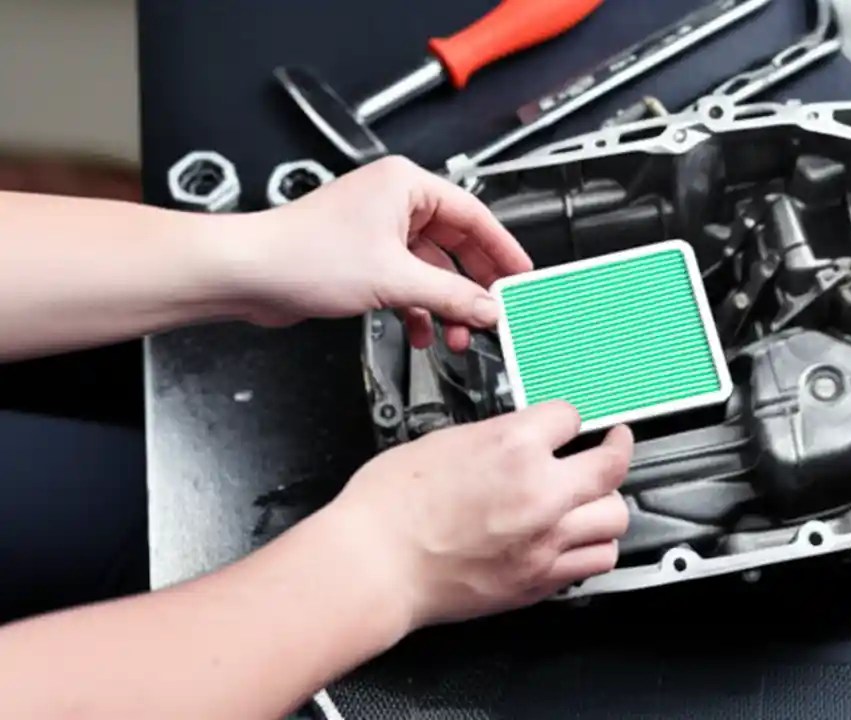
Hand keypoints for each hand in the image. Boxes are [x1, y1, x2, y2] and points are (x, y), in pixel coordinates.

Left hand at [238, 156, 532, 350]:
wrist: (248, 274)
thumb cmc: (302, 255)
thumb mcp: (395, 280)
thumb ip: (451, 296)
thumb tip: (487, 309)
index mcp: (407, 186)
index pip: (475, 215)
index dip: (503, 250)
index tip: (521, 278)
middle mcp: (394, 202)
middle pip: (455, 245)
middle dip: (473, 287)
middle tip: (495, 313)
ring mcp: (378, 231)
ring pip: (432, 270)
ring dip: (446, 305)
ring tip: (457, 336)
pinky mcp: (363, 258)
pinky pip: (408, 282)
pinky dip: (419, 309)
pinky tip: (423, 334)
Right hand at [330, 401, 633, 628]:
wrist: (373, 565)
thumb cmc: (389, 508)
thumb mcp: (443, 441)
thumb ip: (496, 439)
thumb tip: (518, 440)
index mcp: (513, 446)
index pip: (570, 416)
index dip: (564, 419)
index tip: (563, 425)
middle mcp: (539, 492)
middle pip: (612, 465)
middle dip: (616, 449)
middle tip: (614, 444)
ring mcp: (544, 540)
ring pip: (615, 517)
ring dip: (605, 503)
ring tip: (593, 499)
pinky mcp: (539, 579)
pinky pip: (595, 561)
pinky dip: (593, 547)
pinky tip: (579, 539)